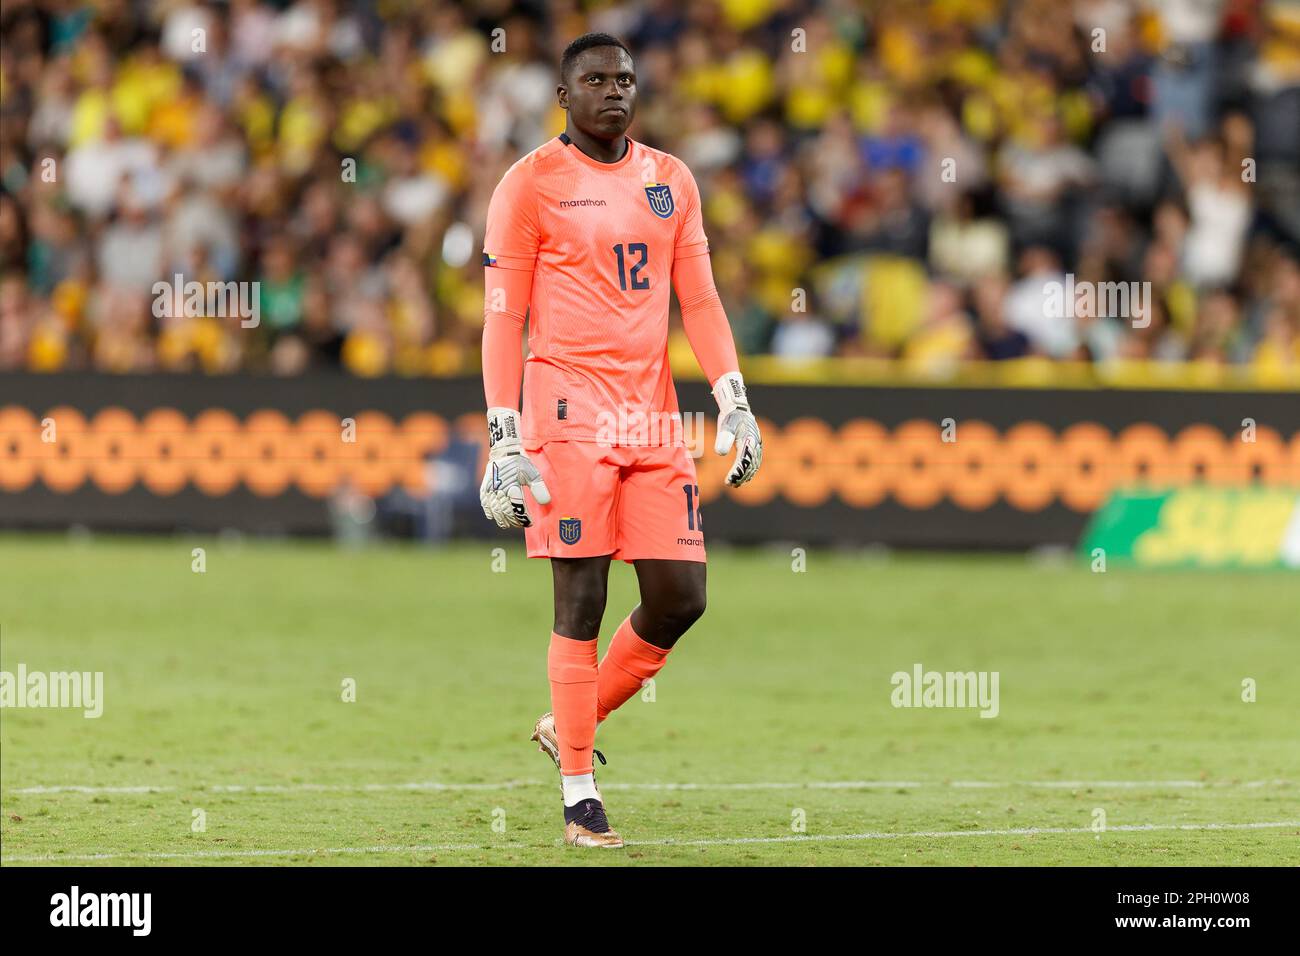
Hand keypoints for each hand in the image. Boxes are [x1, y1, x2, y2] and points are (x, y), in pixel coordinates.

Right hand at [479, 408, 550, 527]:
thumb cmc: (520, 462)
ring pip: (495, 511)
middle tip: (521, 524)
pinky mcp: (484, 489)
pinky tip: (495, 517)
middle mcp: (499, 489)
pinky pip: (485, 505)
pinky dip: (490, 512)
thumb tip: (546, 502)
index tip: (530, 522)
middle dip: (514, 520)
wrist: (504, 451)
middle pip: (506, 512)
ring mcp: (490, 490)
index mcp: (511, 486)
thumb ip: (539, 488)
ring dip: (502, 519)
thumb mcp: (533, 473)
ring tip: (509, 524)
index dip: (524, 518)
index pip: (518, 508)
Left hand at [712, 372, 761, 486]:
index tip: (729, 480)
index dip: (737, 472)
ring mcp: (757, 446)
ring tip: (735, 484)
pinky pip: (755, 462)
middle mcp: (755, 445)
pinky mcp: (755, 447)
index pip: (744, 461)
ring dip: (746, 475)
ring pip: (754, 465)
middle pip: (750, 465)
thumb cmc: (730, 417)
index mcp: (749, 440)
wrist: (738, 409)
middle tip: (730, 484)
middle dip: (741, 476)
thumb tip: (720, 453)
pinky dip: (750, 470)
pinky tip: (744, 477)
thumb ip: (724, 438)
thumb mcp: (726, 426)